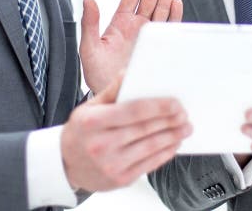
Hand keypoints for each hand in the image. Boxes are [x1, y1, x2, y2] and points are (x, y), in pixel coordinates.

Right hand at [61, 73, 191, 191]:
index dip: (158, 106)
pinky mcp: (120, 179)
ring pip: (150, 148)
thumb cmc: (81, 132)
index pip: (133, 111)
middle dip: (169, 121)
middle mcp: (101, 144)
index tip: (175, 102)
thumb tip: (129, 72)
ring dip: (172, 137)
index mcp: (94, 122)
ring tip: (185, 128)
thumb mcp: (89, 108)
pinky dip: (165, 153)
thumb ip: (111, 91)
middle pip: (144, 129)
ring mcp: (111, 164)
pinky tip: (173, 143)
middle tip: (184, 113)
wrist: (66, 164)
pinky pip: (149, 164)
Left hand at [80, 0, 182, 92]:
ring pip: (162, 7)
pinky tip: (177, 1)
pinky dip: (173, 15)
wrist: (113, 98)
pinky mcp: (158, 48)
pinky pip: (168, 28)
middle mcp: (136, 26)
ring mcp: (148, 36)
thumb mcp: (88, 48)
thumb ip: (89, 23)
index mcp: (120, 22)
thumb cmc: (98, 75)